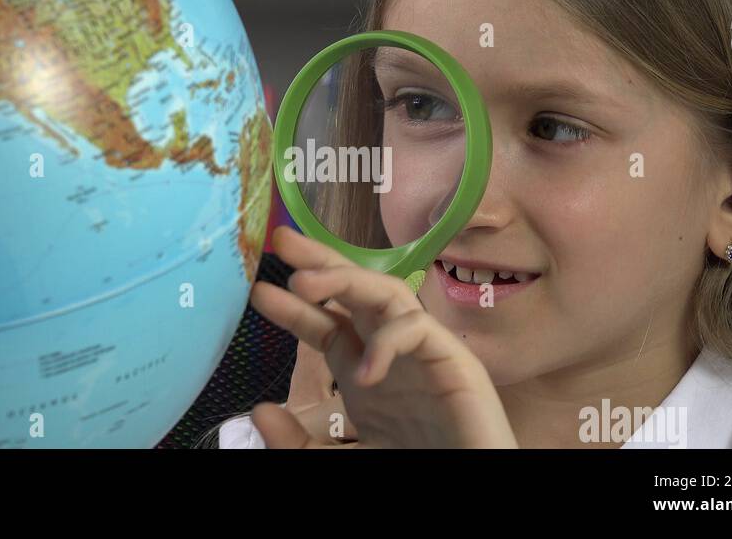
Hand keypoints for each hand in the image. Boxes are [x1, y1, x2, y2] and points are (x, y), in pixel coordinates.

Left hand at [249, 227, 517, 448]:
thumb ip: (300, 443)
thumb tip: (261, 411)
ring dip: (345, 279)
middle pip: (357, 290)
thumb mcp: (341, 460)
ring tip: (303, 283)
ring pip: (388, 293)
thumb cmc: (414, 467)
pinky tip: (364, 374)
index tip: (260, 292)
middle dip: (321, 262)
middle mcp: (392, 354)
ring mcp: (424, 355)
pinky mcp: (456, 363)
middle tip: (283, 240)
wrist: (471, 493)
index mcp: (364, 372)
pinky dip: (389, 342)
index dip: (293, 308)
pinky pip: (419, 330)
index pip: (327, 324)